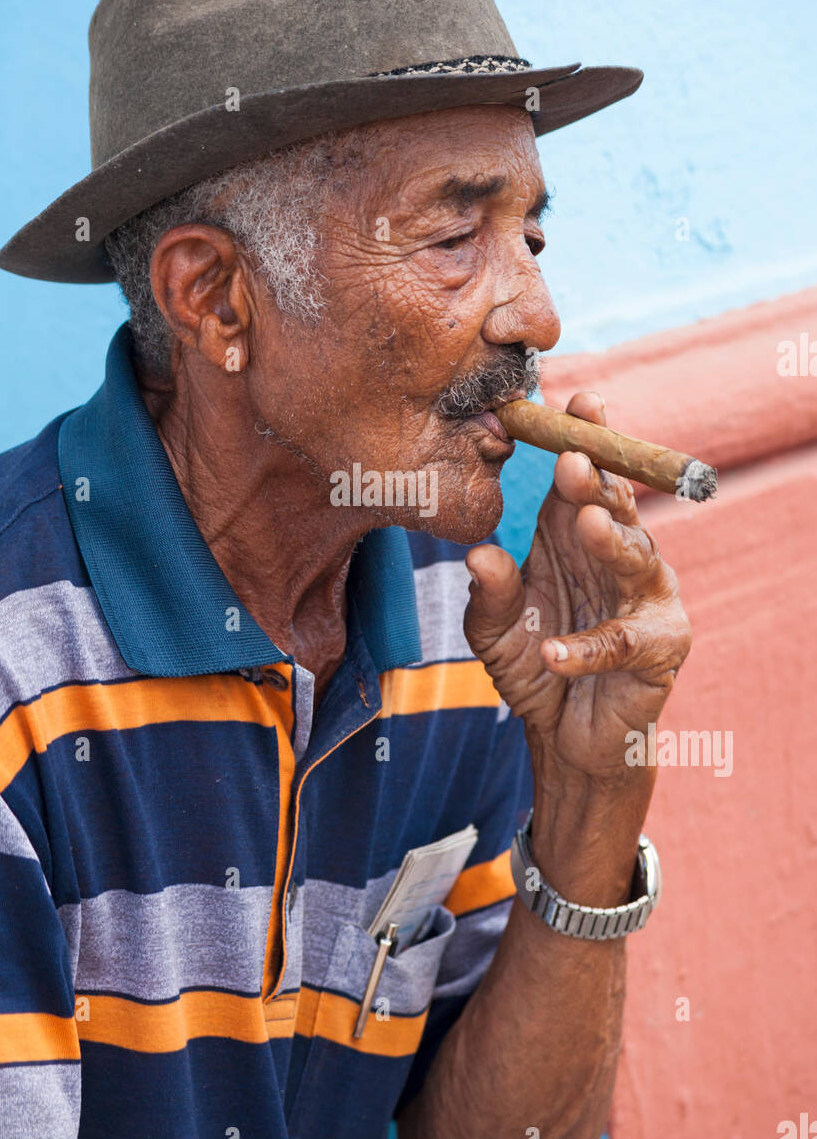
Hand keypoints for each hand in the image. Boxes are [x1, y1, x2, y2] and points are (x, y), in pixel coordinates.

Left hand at [464, 390, 691, 778]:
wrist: (567, 736)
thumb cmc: (533, 664)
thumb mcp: (494, 629)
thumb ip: (488, 593)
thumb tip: (478, 556)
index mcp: (575, 535)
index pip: (585, 478)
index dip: (587, 439)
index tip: (577, 402)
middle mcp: (617, 557)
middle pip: (615, 508)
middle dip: (598, 482)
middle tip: (574, 459)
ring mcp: (646, 598)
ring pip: (636, 561)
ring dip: (610, 544)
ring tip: (583, 526)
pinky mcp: (660, 647)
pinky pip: (622, 643)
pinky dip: (585, 648)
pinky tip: (553, 652)